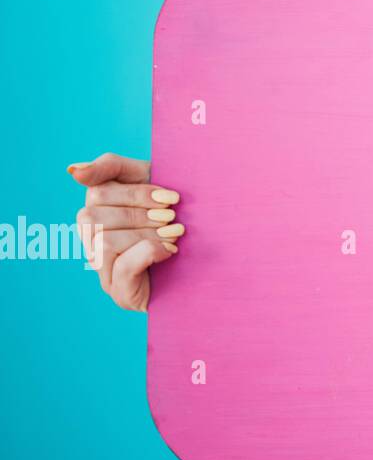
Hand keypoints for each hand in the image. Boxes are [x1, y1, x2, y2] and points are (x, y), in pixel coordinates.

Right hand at [69, 152, 184, 311]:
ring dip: (146, 234)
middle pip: (93, 217)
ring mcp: (104, 270)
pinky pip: (122, 267)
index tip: (172, 197)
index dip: (137, 193)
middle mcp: (93, 242)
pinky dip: (150, 252)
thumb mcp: (149, 179)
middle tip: (172, 217)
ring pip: (104, 242)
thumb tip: (72, 170)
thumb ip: (109, 167)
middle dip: (140, 214)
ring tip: (175, 234)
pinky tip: (171, 250)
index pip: (97, 192)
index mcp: (98, 211)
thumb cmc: (179, 211)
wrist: (212, 254)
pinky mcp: (120, 292)